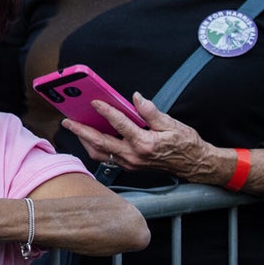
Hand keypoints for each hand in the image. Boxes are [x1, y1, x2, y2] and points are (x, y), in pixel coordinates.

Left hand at [64, 92, 218, 182]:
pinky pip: (108, 158)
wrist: (195, 165)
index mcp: (145, 143)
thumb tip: (136, 98)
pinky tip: (92, 138)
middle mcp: (135, 156)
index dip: (106, 112)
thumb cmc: (186, 144)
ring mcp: (131, 164)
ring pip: (101, 154)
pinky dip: (96, 148)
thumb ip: (151, 111)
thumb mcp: (172, 123)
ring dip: (86, 141)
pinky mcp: (131, 167)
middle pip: (101, 143)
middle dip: (82, 132)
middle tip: (67, 121)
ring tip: (75, 128)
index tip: (94, 102)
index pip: (120, 125)